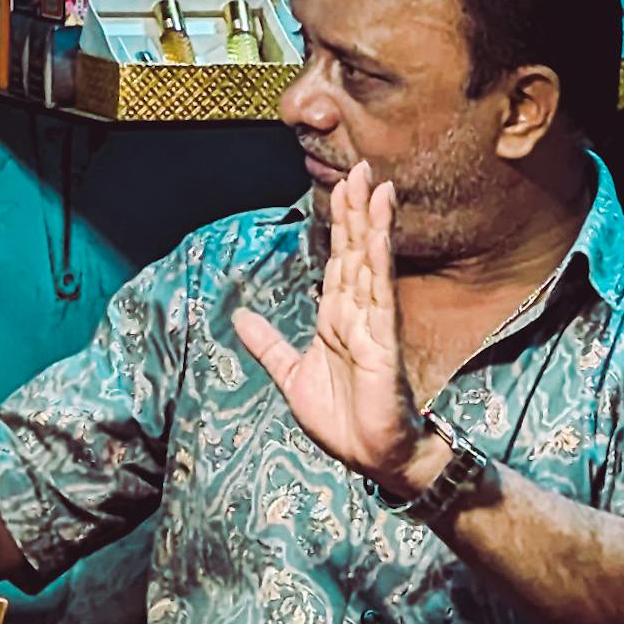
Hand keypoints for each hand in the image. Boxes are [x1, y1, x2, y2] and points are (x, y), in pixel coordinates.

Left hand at [232, 162, 430, 486]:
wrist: (373, 457)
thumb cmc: (343, 421)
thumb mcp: (291, 377)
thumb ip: (269, 346)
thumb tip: (240, 317)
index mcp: (336, 319)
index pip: (338, 260)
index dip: (340, 224)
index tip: (342, 187)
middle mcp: (357, 313)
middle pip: (356, 250)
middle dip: (355, 209)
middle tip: (359, 166)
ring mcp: (372, 323)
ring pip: (369, 262)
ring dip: (370, 222)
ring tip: (373, 184)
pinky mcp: (383, 339)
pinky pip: (379, 291)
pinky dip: (378, 258)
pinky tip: (379, 233)